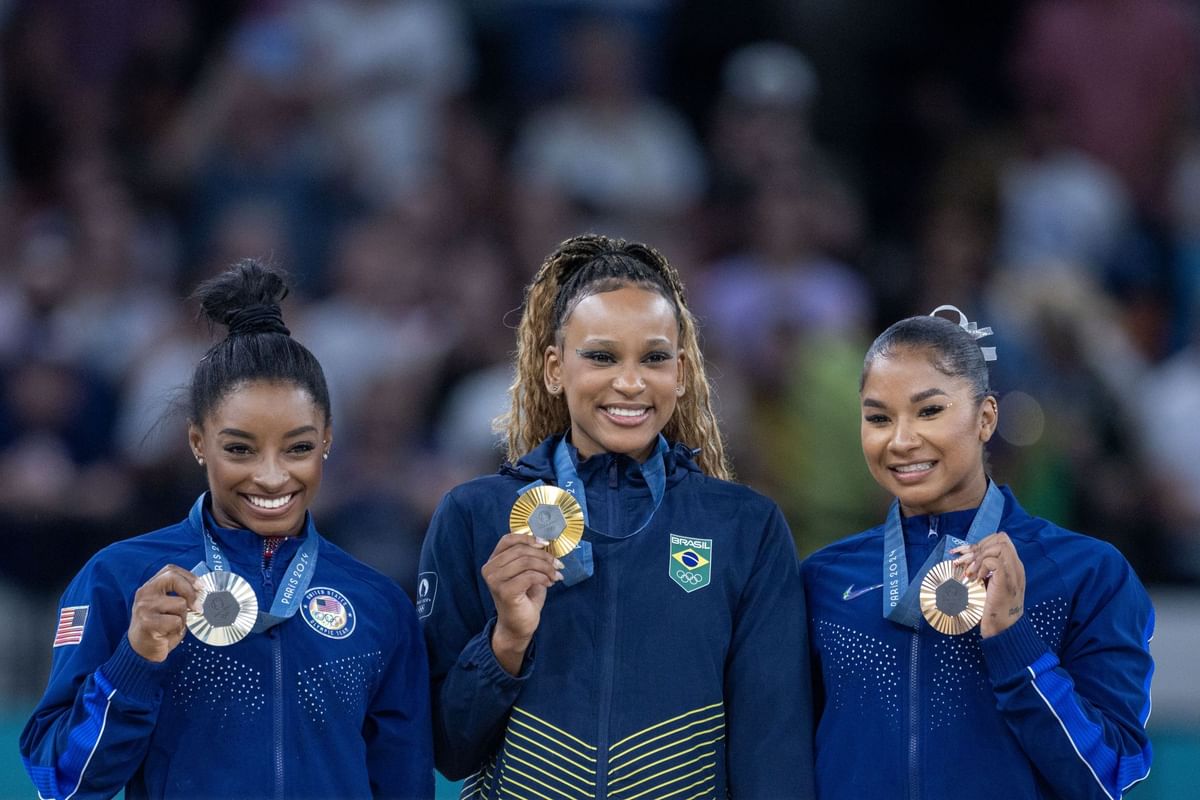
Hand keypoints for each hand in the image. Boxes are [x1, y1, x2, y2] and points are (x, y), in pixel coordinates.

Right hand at [128, 565, 201, 661]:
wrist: (141, 651)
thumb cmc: (159, 628)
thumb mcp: (168, 607)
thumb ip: (179, 596)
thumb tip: (202, 591)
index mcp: (150, 587)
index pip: (170, 570)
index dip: (189, 576)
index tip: (201, 587)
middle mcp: (144, 593)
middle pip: (173, 579)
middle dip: (191, 592)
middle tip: (198, 607)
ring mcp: (144, 607)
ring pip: (180, 603)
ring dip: (183, 617)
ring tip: (173, 626)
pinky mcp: (147, 622)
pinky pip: (176, 621)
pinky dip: (178, 629)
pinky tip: (167, 634)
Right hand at [481, 533, 562, 674]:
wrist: (518, 626)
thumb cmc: (524, 598)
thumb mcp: (527, 572)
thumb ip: (530, 557)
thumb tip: (545, 542)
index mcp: (494, 561)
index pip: (508, 539)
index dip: (528, 538)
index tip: (545, 544)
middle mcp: (490, 569)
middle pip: (521, 550)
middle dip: (544, 556)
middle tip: (558, 564)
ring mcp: (495, 580)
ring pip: (526, 562)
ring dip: (546, 567)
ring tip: (555, 576)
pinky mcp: (504, 592)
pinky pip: (529, 576)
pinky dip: (544, 578)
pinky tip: (549, 584)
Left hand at [952, 532, 1025, 637]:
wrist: (1002, 629)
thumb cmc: (991, 608)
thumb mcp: (987, 583)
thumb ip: (983, 569)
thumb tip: (963, 557)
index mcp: (1013, 566)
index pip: (1001, 539)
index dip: (981, 543)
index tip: (964, 554)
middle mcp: (1016, 567)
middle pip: (1001, 538)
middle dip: (978, 546)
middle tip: (965, 562)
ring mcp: (1013, 573)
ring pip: (1000, 545)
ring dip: (979, 555)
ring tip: (970, 571)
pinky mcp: (1006, 581)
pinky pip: (994, 561)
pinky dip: (981, 566)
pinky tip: (975, 578)